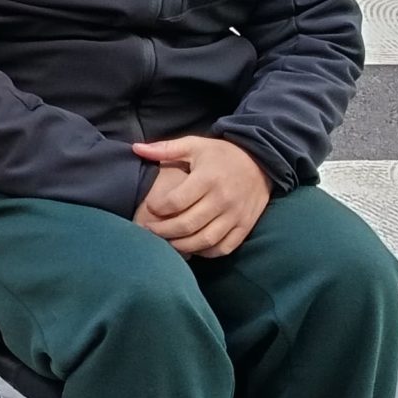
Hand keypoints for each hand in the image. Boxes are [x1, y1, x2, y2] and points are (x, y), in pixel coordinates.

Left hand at [131, 136, 268, 257]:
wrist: (261, 162)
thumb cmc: (221, 154)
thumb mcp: (195, 145)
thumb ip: (166, 149)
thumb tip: (136, 148)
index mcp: (208, 178)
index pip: (175, 202)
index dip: (157, 208)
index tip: (150, 208)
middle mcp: (222, 199)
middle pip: (187, 225)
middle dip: (163, 231)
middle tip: (150, 230)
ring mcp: (235, 215)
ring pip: (204, 241)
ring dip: (181, 246)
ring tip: (167, 241)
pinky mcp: (245, 226)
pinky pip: (223, 248)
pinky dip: (205, 252)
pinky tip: (192, 246)